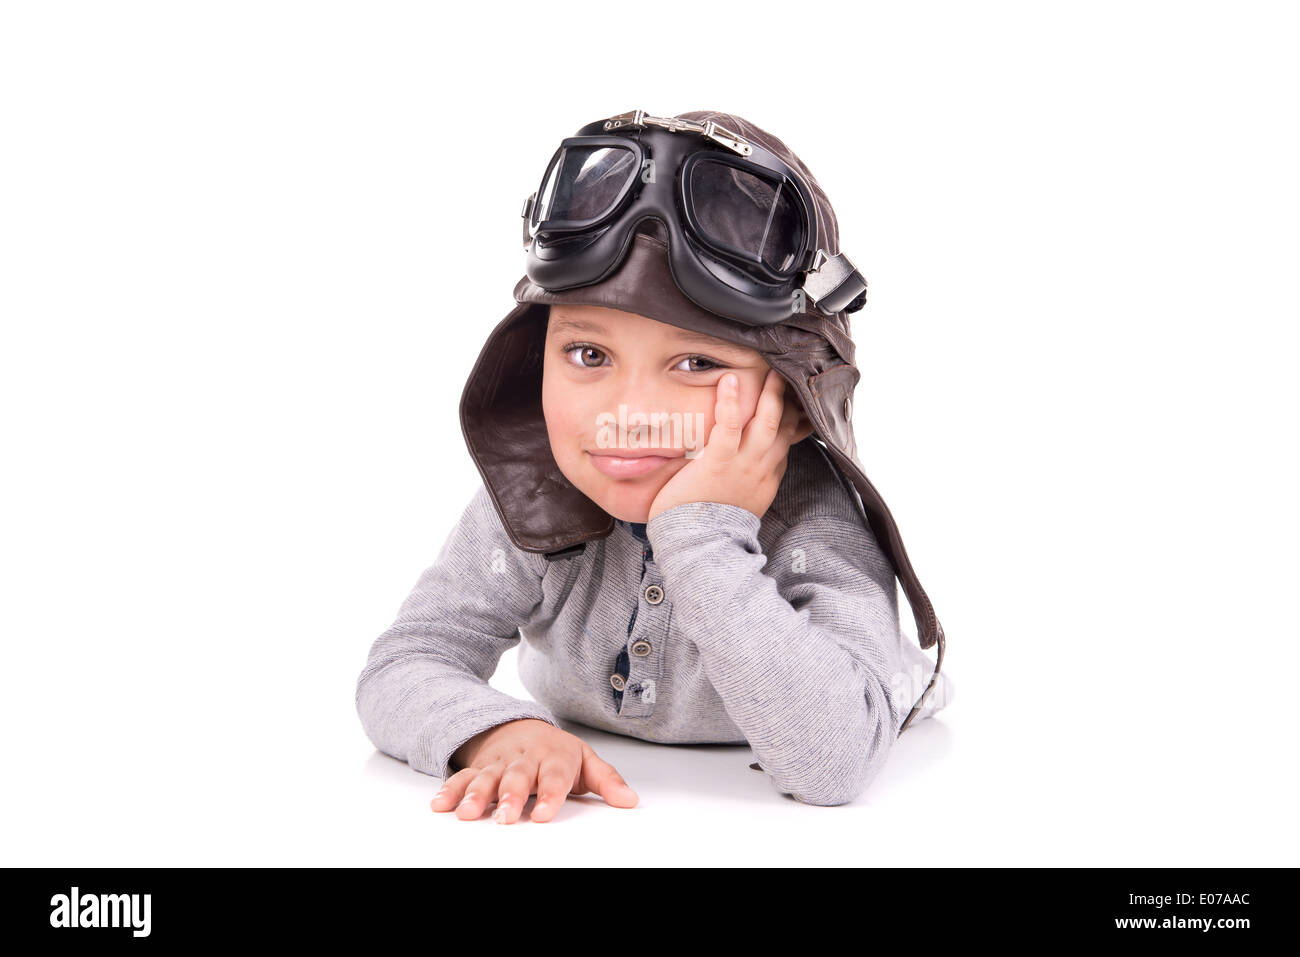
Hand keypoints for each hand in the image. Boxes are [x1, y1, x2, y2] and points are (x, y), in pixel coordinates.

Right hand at [431, 718, 637, 823]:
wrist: (521, 726)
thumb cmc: (556, 752)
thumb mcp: (586, 761)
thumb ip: (607, 781)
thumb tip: (630, 800)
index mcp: (554, 756)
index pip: (554, 776)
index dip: (550, 795)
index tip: (545, 815)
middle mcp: (525, 759)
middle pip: (517, 778)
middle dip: (511, 798)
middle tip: (507, 819)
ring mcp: (499, 763)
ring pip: (487, 778)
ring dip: (477, 796)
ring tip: (469, 815)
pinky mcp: (478, 768)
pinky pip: (461, 778)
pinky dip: (449, 791)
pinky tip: (440, 806)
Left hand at [648, 368, 813, 522]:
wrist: (699, 546)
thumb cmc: (711, 524)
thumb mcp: (742, 501)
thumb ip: (750, 480)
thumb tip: (750, 467)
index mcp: (767, 478)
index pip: (787, 441)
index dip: (794, 419)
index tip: (796, 400)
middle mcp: (762, 469)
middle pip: (785, 427)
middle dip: (790, 399)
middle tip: (789, 373)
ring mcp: (743, 466)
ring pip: (767, 422)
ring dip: (771, 394)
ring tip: (771, 369)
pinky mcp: (718, 463)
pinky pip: (730, 427)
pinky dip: (731, 402)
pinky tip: (729, 380)